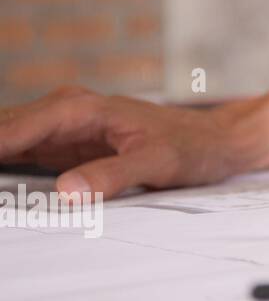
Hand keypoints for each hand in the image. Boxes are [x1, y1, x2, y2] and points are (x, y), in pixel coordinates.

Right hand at [0, 86, 264, 198]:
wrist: (215, 140)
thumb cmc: (191, 147)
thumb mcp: (158, 163)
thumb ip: (112, 176)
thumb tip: (67, 191)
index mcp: (81, 109)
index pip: (13, 129)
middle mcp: (65, 112)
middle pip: (2, 131)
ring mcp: (62, 127)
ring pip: (8, 141)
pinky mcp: (65, 145)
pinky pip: (20, 153)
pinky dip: (4, 165)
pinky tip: (1, 189)